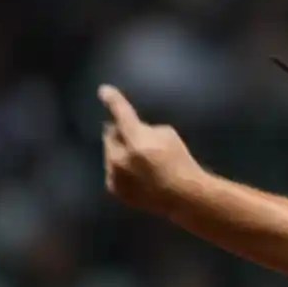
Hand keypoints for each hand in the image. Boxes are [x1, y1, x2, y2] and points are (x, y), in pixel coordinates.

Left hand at [99, 84, 202, 214]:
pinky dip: (121, 168)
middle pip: (110, 135)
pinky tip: (138, 174)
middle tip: (134, 137)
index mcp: (136, 139)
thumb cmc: (181, 162)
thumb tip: (134, 131)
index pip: (121, 114)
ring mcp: (115, 175)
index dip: (113, 100)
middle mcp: (120, 157)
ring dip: (120, 151)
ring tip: (140, 161)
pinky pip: (112, 171)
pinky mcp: (115, 189)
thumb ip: (146, 129)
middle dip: (119, 133)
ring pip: (110, 154)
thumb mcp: (167, 135)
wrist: (183, 196)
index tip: (104, 90)